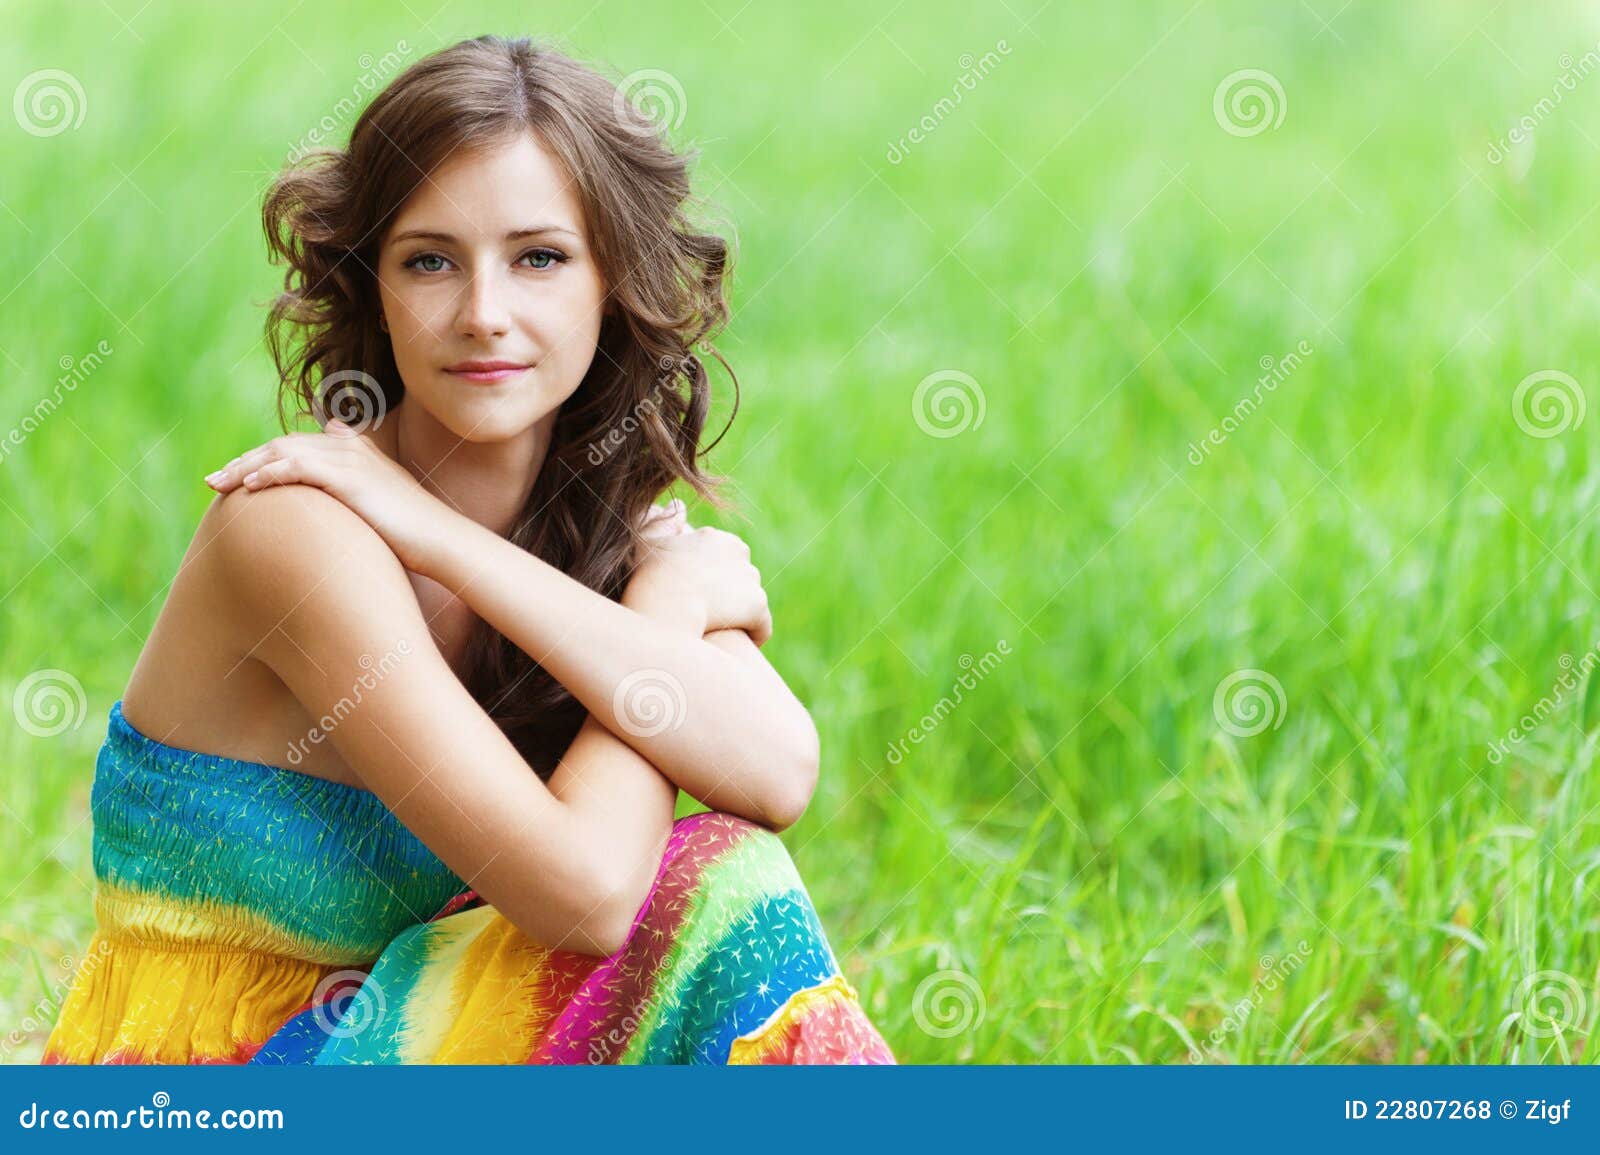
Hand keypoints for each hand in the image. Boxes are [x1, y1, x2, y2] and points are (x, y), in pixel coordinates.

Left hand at [203, 420, 459, 573]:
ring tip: (220, 484)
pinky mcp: (349, 477)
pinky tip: (250, 488)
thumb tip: (338, 499)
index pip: (297, 445)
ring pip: (283, 452)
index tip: (236, 478)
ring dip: (246, 466)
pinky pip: (298, 467)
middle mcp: (350, 446)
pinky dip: (271, 474)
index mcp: (355, 450)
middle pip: (283, 444)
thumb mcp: (381, 505)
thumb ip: (356, 492)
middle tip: (214, 480)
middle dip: (245, 461)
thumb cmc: (413, 533)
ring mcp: (350, 458)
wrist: (440, 539)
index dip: (263, 459)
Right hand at [625, 500, 772, 645]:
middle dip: (726, 596)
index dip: (707, 582)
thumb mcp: (647, 542)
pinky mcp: (758, 605)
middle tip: (704, 618)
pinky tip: (737, 646)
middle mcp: (738, 551)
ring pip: (751, 601)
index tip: (693, 599)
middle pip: (738, 578)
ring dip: (739, 616)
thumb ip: (662, 523)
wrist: (664, 605)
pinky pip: (762, 626)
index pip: (721, 560)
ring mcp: (750, 578)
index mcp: (714, 537)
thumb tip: (679, 508)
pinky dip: (753, 636)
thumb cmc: (648, 577)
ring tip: (719, 635)